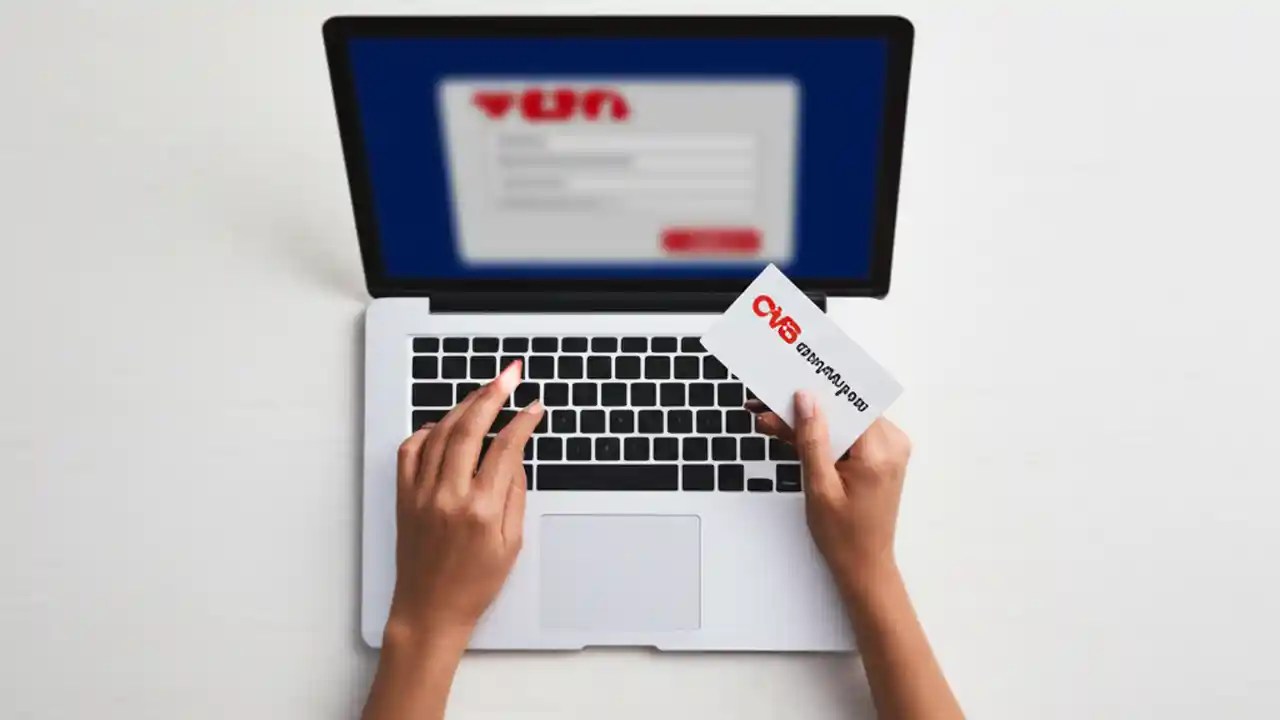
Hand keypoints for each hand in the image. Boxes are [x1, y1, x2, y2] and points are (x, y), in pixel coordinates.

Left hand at [388, 360, 543, 642]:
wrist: (430, 611)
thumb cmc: (473, 585)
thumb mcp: (511, 543)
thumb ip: (515, 494)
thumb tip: (516, 456)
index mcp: (481, 509)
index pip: (505, 448)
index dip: (523, 421)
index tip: (534, 406)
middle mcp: (448, 496)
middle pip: (470, 428)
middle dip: (493, 394)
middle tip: (510, 375)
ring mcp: (421, 494)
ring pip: (439, 433)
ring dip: (463, 406)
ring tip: (483, 391)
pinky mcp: (403, 497)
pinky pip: (410, 450)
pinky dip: (427, 431)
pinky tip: (443, 425)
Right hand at [750, 392, 911, 597]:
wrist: (864, 566)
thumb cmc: (845, 536)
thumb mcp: (819, 487)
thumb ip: (811, 440)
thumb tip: (806, 400)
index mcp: (880, 452)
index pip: (847, 405)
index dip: (813, 395)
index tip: (783, 389)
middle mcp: (891, 445)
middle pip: (843, 412)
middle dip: (803, 410)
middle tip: (767, 409)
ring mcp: (887, 450)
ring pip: (841, 422)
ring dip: (808, 424)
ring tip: (772, 422)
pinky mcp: (878, 457)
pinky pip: (847, 436)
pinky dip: (821, 437)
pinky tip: (792, 436)